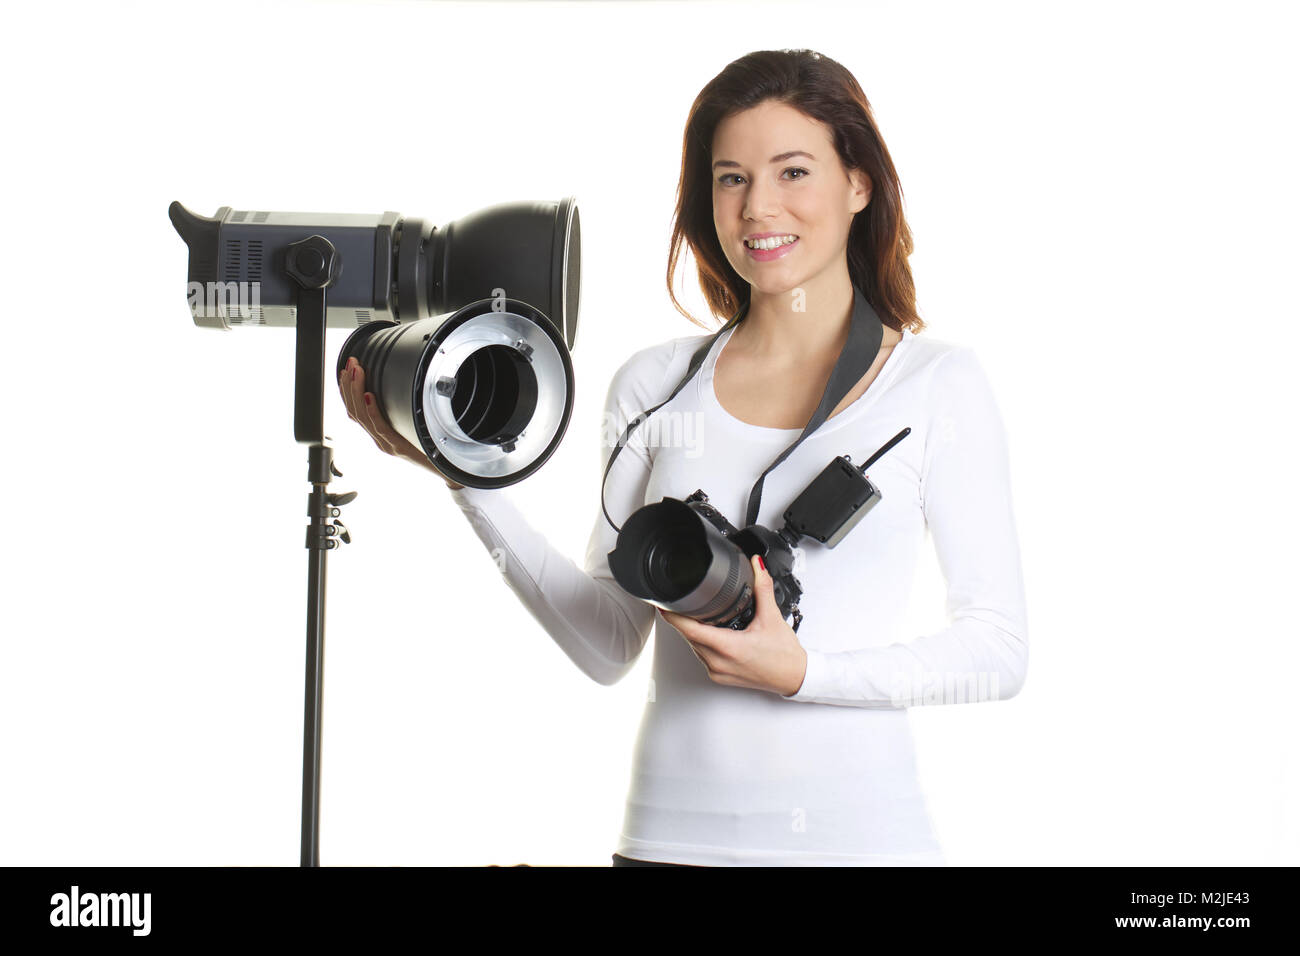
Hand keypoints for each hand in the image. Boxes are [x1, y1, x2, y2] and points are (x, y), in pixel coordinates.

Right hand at [338, 357, 464, 489]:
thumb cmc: (430, 448)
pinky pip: (380, 428)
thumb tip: (402, 386)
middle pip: (354, 411)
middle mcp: (379, 439)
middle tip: (351, 364)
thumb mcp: (411, 425)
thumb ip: (403, 411)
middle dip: (349, 385)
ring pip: (362, 417)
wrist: (443, 469)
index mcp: (380, 434)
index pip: (355, 410)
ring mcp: (386, 444)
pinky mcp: (397, 447)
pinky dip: (372, 411)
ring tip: (357, 373)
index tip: (347, 370)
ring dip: (357, 391)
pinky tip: (369, 397)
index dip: (347, 391)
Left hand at [658, 555, 807, 696]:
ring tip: (704, 617)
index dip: (673, 616)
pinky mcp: (719, 676)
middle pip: (689, 636)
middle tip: (686, 603)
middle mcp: (718, 662)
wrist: (794, 677)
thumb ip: (762, 587)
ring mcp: (717, 672)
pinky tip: (714, 634)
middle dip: (685, 619)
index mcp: (729, 648)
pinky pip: (703, 656)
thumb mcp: (772, 617)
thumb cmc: (784, 656)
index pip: (689, 629)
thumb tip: (756, 566)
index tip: (664, 605)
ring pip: (694, 647)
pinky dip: (704, 643)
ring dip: (695, 632)